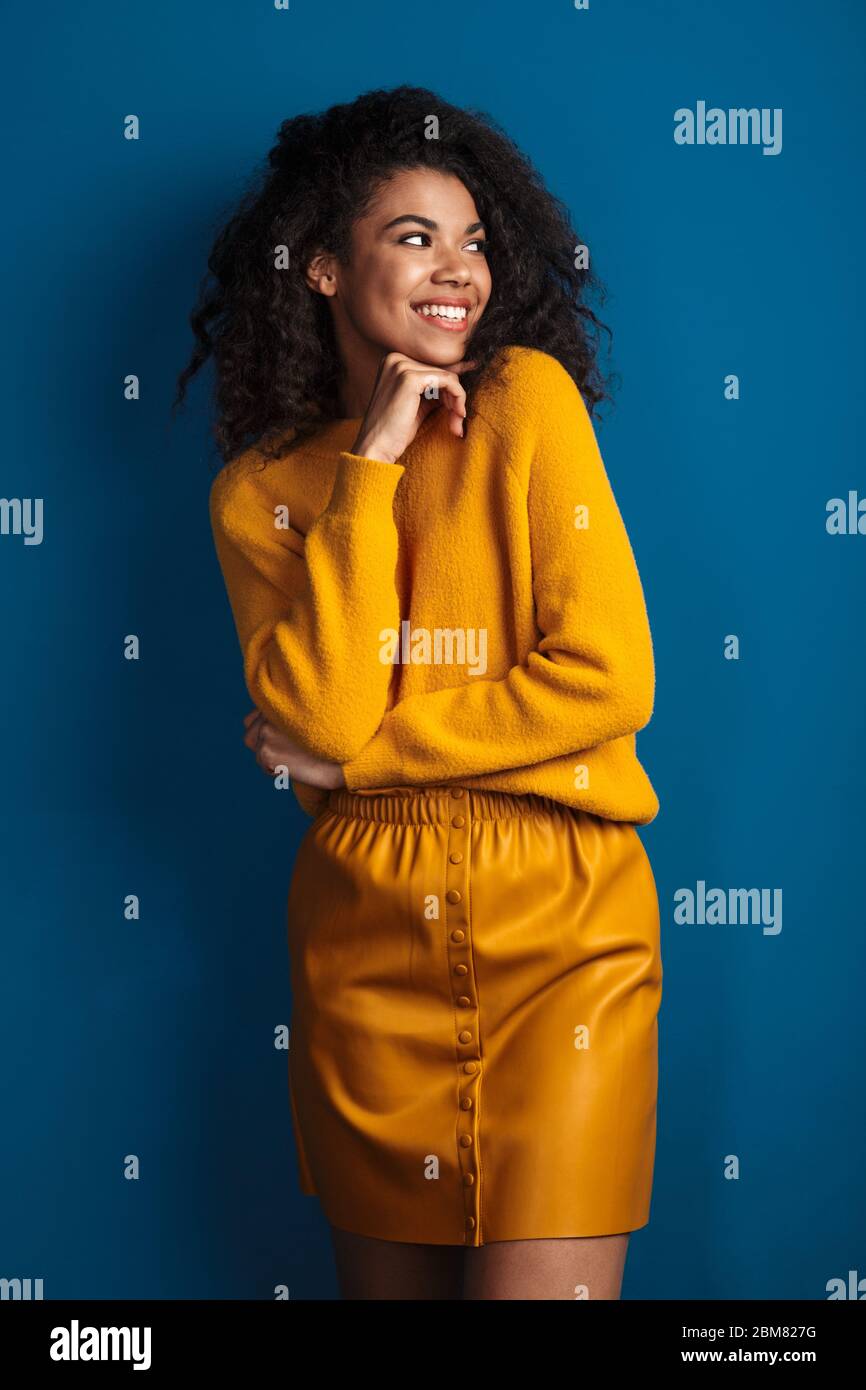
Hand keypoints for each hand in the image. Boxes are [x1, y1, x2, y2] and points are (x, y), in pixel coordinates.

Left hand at [242, 708, 345, 789]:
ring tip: (293, 758)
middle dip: (265, 746)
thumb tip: (264, 729)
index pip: (251, 719)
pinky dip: (275, 770)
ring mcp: (265, 733)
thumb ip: (287, 715)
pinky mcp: (266, 752)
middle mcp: (269, 714)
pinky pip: (263, 765)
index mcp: (278, 702)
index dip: (264, 732)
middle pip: (250, 736)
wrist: (347, 756)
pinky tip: (294, 766)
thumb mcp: (312, 716)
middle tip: (289, 752)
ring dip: (271, 758)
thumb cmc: (337, 738)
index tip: (280, 741)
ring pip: (256, 751)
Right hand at [352, 351, 476, 463]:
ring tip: (456, 424)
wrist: (375, 448)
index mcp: (394, 362)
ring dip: (457, 401)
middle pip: (442, 372)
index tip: (456, 412)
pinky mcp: (410, 378)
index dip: (448, 392)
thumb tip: (460, 380)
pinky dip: (458, 399)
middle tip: (456, 423)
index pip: (433, 370)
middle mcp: (396, 359)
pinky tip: (457, 416)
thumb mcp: (416, 404)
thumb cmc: (394, 432)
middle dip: (454, 398)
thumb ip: (433, 390)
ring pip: (448, 377)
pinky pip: (449, 381)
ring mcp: (401, 366)